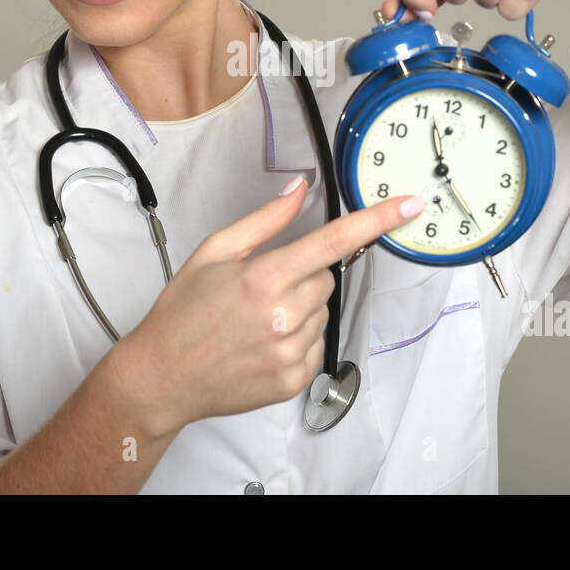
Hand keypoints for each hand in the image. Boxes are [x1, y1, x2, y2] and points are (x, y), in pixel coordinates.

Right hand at [122, 179, 424, 434]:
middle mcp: (283, 316)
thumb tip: (299, 190)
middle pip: (325, 279)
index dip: (375, 221)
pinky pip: (316, 345)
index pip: (333, 242)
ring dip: (299, 310)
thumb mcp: (214, 253)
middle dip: (302, 277)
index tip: (408, 206)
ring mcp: (290, 352)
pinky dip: (296, 340)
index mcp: (263, 278)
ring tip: (256, 321)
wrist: (161, 377)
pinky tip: (261, 343)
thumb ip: (264, 221)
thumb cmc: (182, 314)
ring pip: (322, 313)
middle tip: (261, 290)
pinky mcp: (293, 380)